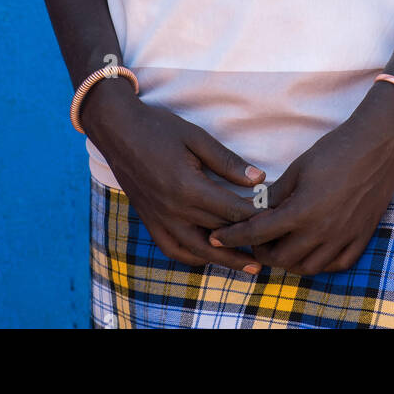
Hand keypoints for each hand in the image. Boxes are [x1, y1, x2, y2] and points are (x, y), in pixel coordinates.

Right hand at [82, 83, 265, 274]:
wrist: (118, 130)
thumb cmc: (158, 128)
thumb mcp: (196, 137)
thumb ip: (227, 161)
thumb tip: (258, 178)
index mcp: (188, 187)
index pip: (231, 211)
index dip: (256, 217)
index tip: (276, 220)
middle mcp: (174, 210)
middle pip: (219, 234)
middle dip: (247, 241)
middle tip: (272, 247)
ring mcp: (160, 219)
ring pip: (198, 250)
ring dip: (224, 260)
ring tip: (248, 266)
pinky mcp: (150, 222)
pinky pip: (174, 250)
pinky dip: (193, 257)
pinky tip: (208, 256)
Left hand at [205, 81, 393, 275]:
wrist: (377, 145)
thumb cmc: (336, 150)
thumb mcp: (299, 167)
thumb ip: (277, 193)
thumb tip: (258, 208)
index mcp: (303, 211)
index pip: (259, 232)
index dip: (234, 235)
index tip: (217, 236)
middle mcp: (322, 232)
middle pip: (281, 259)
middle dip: (261, 252)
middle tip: (254, 239)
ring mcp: (343, 238)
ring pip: (307, 268)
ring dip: (289, 261)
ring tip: (281, 246)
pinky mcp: (361, 238)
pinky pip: (336, 265)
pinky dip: (319, 263)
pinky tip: (312, 251)